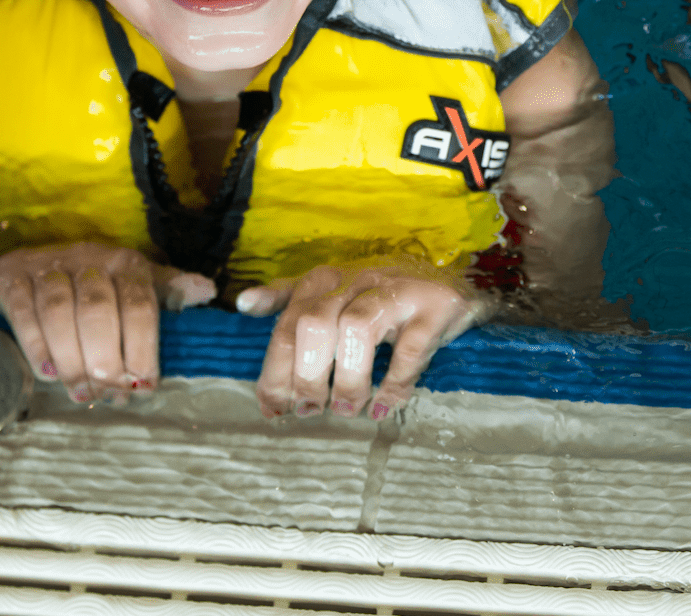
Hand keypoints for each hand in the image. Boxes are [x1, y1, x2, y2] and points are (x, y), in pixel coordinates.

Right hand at [0, 242, 214, 404]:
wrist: (33, 264)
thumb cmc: (95, 284)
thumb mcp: (135, 283)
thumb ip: (169, 290)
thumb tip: (207, 291)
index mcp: (125, 262)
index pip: (139, 304)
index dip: (142, 348)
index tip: (144, 386)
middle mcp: (88, 257)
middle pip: (98, 309)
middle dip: (105, 357)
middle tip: (109, 394)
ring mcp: (48, 265)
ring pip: (58, 311)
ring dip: (71, 358)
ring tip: (81, 392)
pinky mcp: (12, 276)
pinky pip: (23, 311)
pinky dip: (35, 344)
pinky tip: (48, 374)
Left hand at [240, 261, 486, 421]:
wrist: (448, 279)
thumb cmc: (380, 291)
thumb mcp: (332, 288)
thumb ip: (286, 296)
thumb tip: (242, 304)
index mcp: (325, 281)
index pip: (286, 326)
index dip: (275, 373)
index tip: (274, 411)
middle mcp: (355, 281)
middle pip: (313, 324)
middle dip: (306, 376)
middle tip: (311, 411)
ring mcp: (395, 293)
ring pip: (356, 328)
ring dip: (347, 377)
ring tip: (347, 410)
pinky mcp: (432, 309)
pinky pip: (409, 348)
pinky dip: (394, 384)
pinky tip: (383, 407)